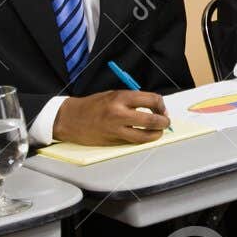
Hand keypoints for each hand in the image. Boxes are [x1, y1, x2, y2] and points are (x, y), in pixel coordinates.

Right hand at [53, 90, 169, 145]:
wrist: (70, 118)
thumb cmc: (93, 105)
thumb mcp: (114, 95)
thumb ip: (133, 100)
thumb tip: (154, 107)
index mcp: (121, 97)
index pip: (152, 100)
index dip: (161, 105)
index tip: (162, 109)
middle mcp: (119, 113)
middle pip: (151, 120)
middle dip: (163, 122)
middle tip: (166, 122)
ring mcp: (115, 129)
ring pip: (144, 136)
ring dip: (155, 134)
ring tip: (158, 132)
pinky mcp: (112, 141)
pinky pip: (132, 142)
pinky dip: (141, 139)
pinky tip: (144, 135)